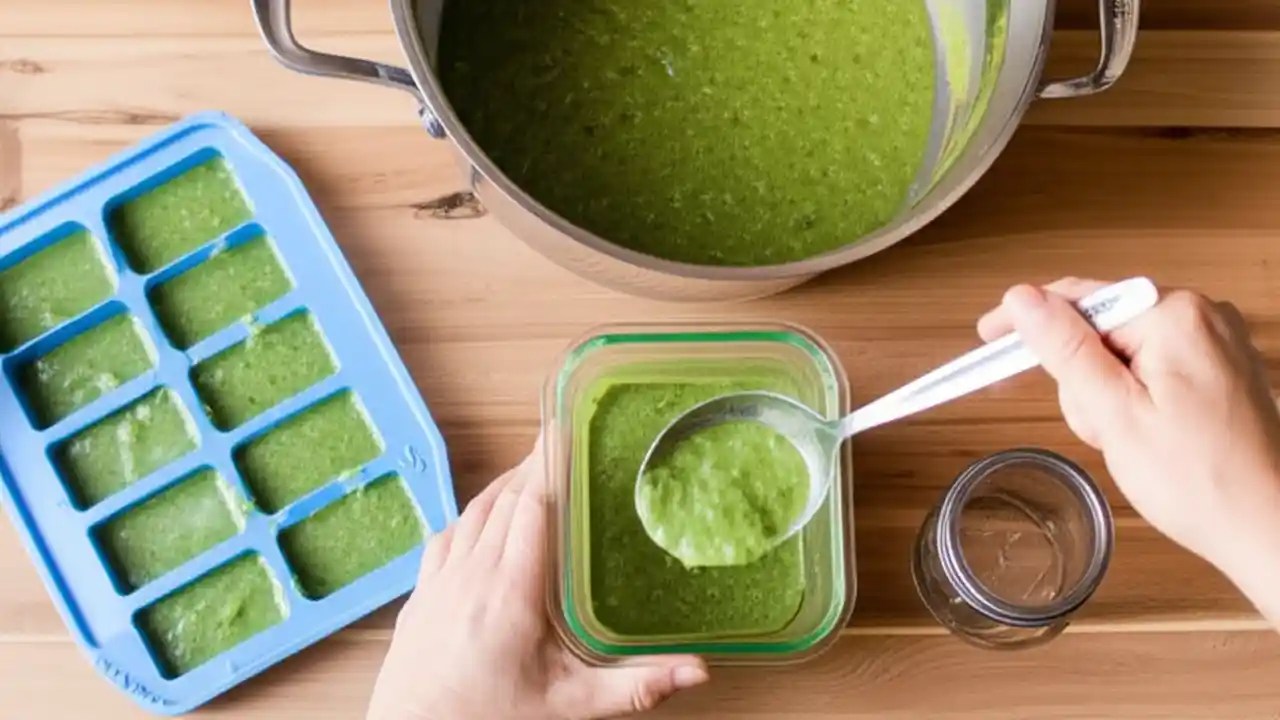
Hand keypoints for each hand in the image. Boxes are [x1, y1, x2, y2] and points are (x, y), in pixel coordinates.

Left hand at [366, 442, 708, 719]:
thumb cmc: (486, 719)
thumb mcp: (568, 705)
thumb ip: (632, 687)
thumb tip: (693, 671)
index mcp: (510, 590)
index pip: (531, 506)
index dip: (548, 465)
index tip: (565, 433)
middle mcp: (471, 574)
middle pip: (503, 499)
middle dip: (532, 468)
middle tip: (560, 445)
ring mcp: (440, 580)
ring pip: (472, 512)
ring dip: (501, 487)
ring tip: (529, 473)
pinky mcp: (420, 594)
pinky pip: (446, 535)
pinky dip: (469, 515)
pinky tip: (480, 518)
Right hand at [978, 279, 1279, 620]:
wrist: (1269, 529)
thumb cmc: (1198, 481)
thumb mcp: (1113, 414)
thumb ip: (1064, 350)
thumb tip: (1022, 299)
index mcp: (1174, 316)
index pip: (1079, 299)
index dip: (1027, 321)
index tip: (988, 338)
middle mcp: (1202, 315)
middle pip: (1101, 328)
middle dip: (1084, 378)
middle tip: (1101, 428)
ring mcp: (1216, 341)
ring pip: (1124, 352)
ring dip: (1109, 395)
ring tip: (1128, 440)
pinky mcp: (1221, 367)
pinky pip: (1154, 366)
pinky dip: (1136, 398)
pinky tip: (1148, 435)